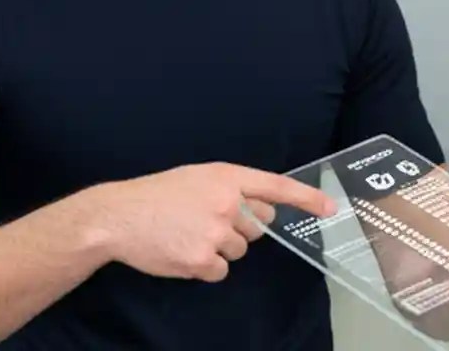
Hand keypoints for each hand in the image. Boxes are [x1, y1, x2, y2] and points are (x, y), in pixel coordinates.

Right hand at [96, 162, 335, 282]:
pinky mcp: (201, 260)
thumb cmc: (158, 195)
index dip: (306, 198)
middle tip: (206, 221)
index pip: (276, 187)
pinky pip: (221, 271)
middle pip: (259, 227)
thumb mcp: (197, 177)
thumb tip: (261, 212)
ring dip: (220, 248)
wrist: (119, 216)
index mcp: (226, 177)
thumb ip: (230, 189)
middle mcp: (226, 203)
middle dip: (240, 228)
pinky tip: (183, 251)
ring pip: (240, 251)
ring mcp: (215, 233)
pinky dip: (205, 267)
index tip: (330, 208)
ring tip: (189, 234)